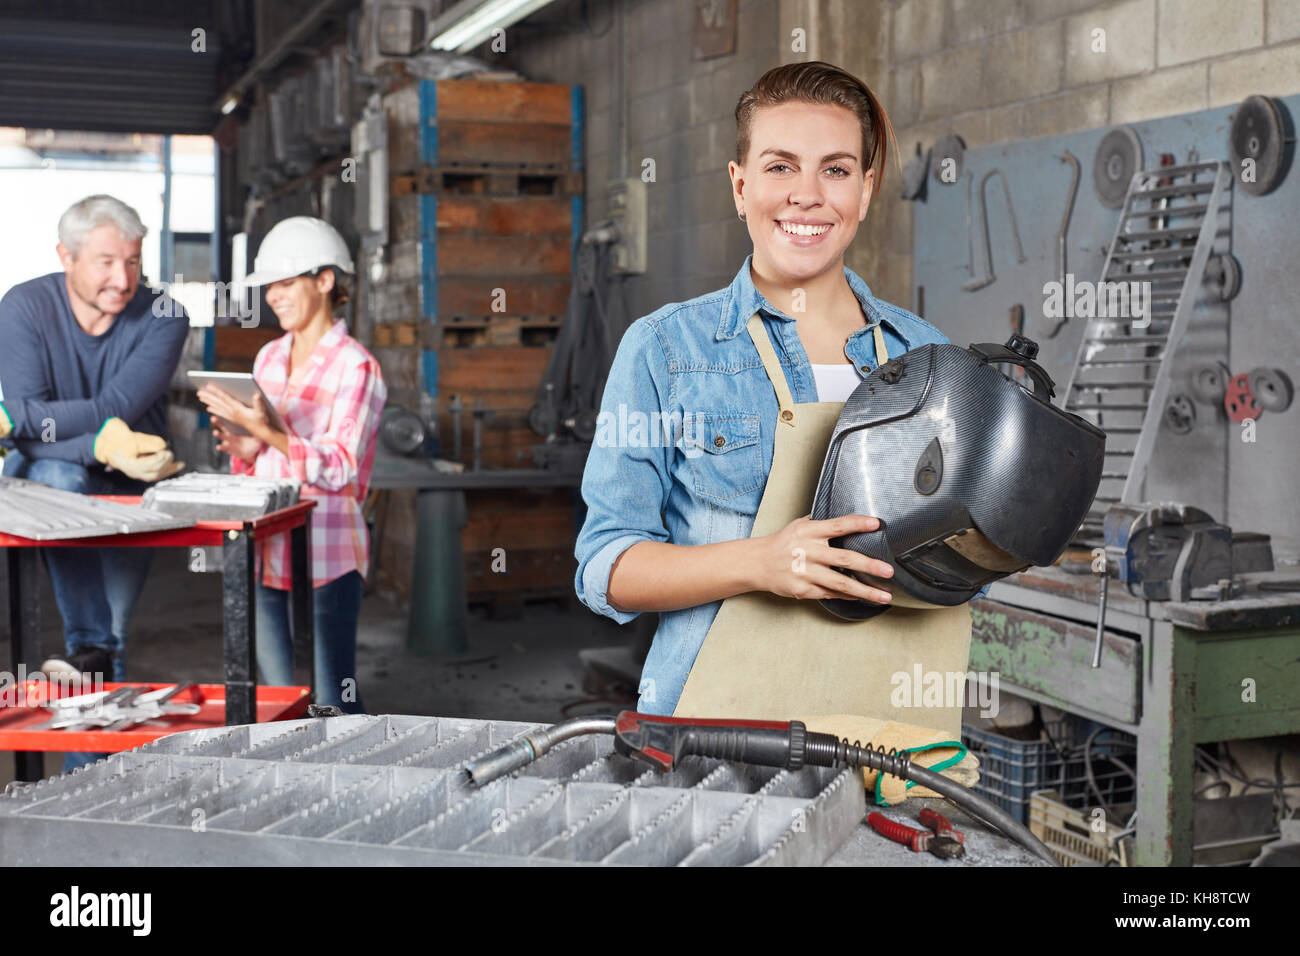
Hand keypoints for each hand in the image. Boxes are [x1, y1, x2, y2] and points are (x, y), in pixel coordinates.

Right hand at [92, 417, 183, 481]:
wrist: (108, 442)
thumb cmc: (119, 439)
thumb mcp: (134, 438)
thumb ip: (149, 443)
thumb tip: (163, 446)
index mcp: (127, 464)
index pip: (146, 465)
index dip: (158, 458)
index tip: (165, 450)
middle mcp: (132, 472)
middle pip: (152, 472)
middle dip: (164, 463)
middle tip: (170, 453)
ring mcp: (137, 473)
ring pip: (156, 475)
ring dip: (168, 469)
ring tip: (178, 463)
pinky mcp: (142, 471)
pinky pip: (157, 474)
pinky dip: (168, 470)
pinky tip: (178, 466)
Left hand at [197, 385, 271, 440]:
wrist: (262, 431)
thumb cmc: (262, 420)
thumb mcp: (262, 412)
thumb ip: (259, 403)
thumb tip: (257, 394)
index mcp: (238, 409)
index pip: (225, 398)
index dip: (217, 391)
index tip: (208, 386)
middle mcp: (232, 413)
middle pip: (218, 403)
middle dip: (208, 397)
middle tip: (198, 392)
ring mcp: (232, 416)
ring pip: (217, 407)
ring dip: (208, 402)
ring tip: (200, 397)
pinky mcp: (232, 419)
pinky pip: (221, 413)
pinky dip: (214, 409)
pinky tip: (208, 407)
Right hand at [212, 418, 262, 463]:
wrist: (251, 454)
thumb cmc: (252, 443)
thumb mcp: (256, 435)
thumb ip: (259, 430)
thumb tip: (267, 422)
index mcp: (236, 430)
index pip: (230, 422)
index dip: (227, 416)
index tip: (221, 410)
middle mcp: (230, 435)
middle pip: (222, 428)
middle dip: (218, 423)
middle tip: (213, 417)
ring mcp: (229, 442)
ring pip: (222, 437)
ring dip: (218, 434)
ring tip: (215, 432)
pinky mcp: (229, 450)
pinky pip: (224, 448)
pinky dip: (221, 447)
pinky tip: (218, 446)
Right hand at [754, 514, 895, 604]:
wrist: (758, 563)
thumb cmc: (783, 543)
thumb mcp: (800, 525)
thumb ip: (822, 524)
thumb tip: (850, 521)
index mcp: (809, 531)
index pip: (837, 525)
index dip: (857, 524)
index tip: (876, 524)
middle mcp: (808, 551)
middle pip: (843, 559)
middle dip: (869, 566)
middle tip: (888, 571)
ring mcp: (805, 572)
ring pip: (840, 584)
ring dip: (864, 591)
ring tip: (883, 595)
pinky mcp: (802, 589)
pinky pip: (830, 594)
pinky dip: (847, 596)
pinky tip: (860, 597)